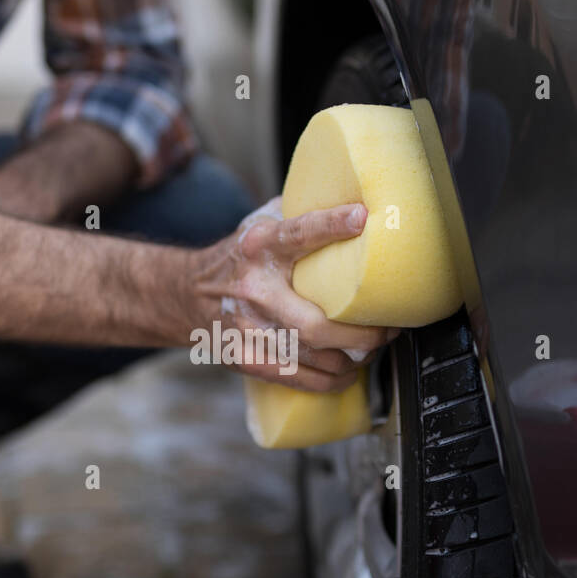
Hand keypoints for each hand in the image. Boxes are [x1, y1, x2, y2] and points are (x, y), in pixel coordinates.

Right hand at [187, 197, 396, 391]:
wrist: (187, 294)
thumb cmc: (240, 257)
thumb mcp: (262, 225)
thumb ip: (300, 214)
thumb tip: (357, 199)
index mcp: (258, 246)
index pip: (296, 234)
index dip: (329, 226)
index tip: (360, 218)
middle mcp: (253, 288)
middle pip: (314, 323)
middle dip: (362, 333)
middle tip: (389, 328)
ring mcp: (248, 329)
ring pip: (313, 355)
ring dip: (354, 357)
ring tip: (375, 348)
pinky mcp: (246, 359)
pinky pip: (300, 378)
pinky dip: (333, 379)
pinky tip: (349, 370)